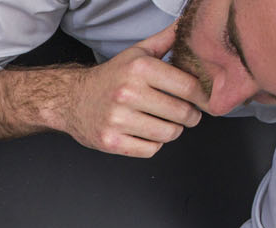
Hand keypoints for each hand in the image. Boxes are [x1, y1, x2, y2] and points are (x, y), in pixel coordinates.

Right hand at [58, 25, 205, 156]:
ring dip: (173, 131)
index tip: (204, 100)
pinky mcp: (110, 141)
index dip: (203, 96)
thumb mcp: (137, 53)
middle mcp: (127, 92)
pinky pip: (150, 150)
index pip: (188, 87)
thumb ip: (166, 41)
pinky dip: (154, 145)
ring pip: (168, 134)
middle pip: (181, 113)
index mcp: (139, 68)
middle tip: (188, 115)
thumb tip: (190, 31)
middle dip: (190, 116)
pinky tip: (147, 135)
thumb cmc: (110, 77)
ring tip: (167, 124)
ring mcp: (117, 119)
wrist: (71, 99)